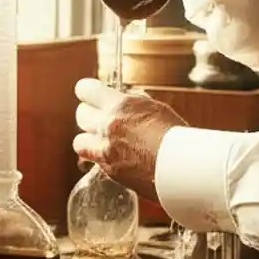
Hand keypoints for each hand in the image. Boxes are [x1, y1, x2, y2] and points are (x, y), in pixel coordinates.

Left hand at [72, 78, 186, 201]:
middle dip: (89, 114)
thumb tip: (124, 102)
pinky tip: (108, 156)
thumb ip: (133, 104)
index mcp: (120, 105)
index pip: (85, 89)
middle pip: (80, 114)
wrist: (180, 167)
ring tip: (100, 140)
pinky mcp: (107, 169)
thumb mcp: (155, 109)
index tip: (90, 94)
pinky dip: (95, 158)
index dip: (87, 91)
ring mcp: (105, 149)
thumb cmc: (174, 136)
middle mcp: (107, 125)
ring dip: (88, 139)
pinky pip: (89, 161)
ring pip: (78, 141)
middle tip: (99, 117)